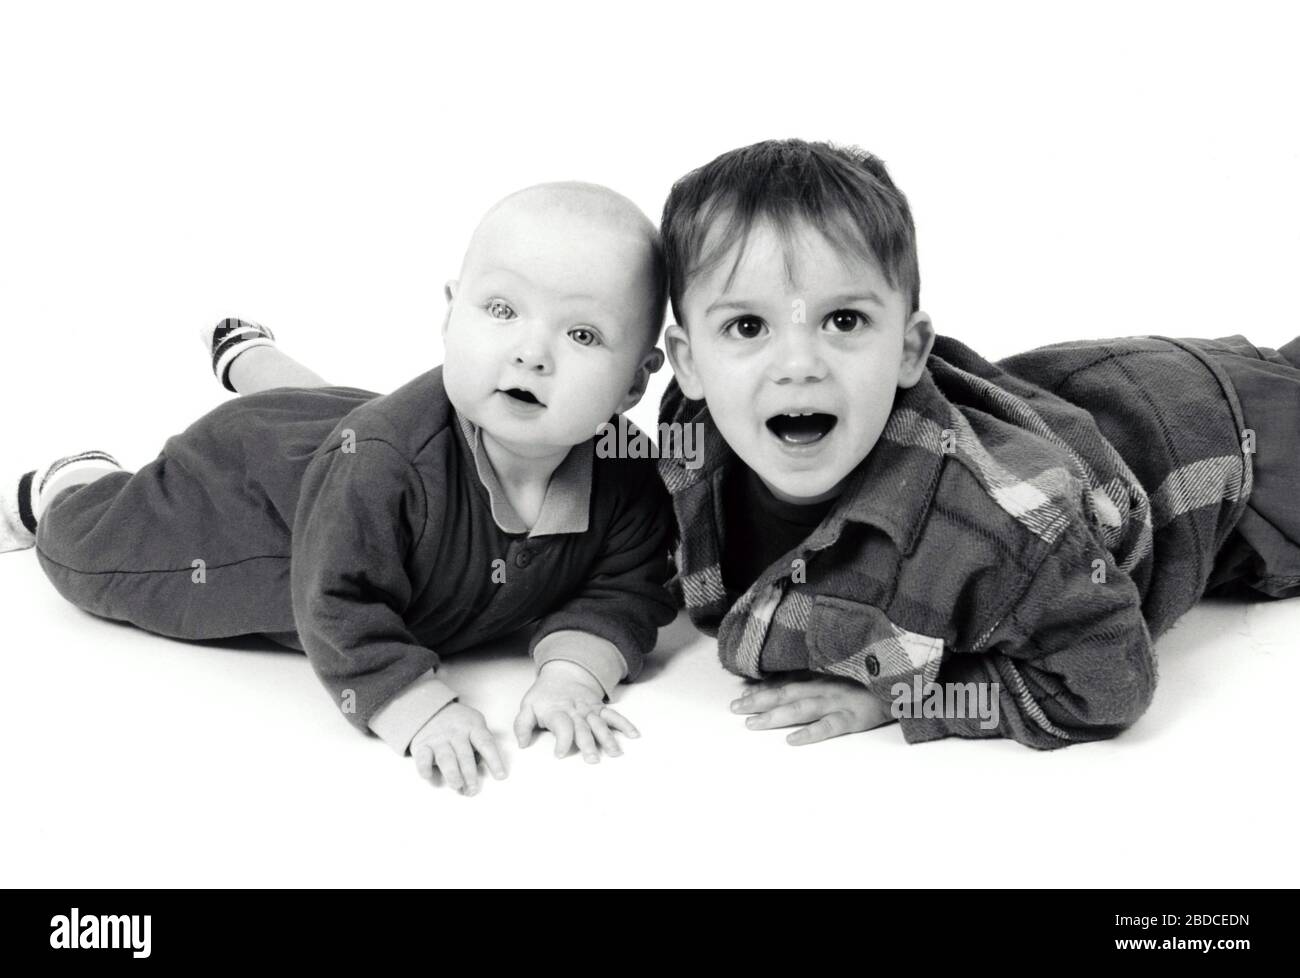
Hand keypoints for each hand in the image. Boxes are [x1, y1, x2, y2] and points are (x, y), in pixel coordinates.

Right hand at [409, 702, 505, 794]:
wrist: (432, 710)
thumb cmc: (460, 725)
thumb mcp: (475, 726)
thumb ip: (479, 747)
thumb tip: (480, 773)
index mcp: (473, 726)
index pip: (486, 744)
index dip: (494, 761)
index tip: (501, 776)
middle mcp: (456, 732)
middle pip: (465, 755)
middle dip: (470, 774)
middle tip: (473, 790)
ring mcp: (438, 738)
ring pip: (446, 758)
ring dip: (452, 773)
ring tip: (457, 785)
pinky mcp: (422, 745)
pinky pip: (423, 758)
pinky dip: (425, 768)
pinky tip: (429, 776)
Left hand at [514, 660, 638, 762]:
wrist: (563, 673)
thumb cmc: (544, 695)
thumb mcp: (527, 707)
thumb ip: (522, 725)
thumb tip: (522, 744)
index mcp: (557, 712)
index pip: (561, 726)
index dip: (561, 740)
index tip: (560, 755)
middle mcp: (575, 712)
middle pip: (583, 728)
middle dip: (588, 744)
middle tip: (592, 759)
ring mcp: (590, 710)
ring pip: (600, 724)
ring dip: (608, 738)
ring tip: (615, 753)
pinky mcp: (600, 709)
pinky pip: (614, 716)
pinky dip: (625, 724)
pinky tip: (634, 735)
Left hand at [730, 674, 894, 744]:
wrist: (909, 683)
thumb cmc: (875, 679)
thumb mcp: (846, 672)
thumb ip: (821, 675)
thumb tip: (788, 682)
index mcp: (824, 676)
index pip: (786, 682)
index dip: (761, 689)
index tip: (738, 696)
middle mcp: (827, 686)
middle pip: (786, 694)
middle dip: (758, 701)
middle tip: (733, 710)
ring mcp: (840, 701)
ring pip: (801, 708)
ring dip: (775, 716)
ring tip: (752, 724)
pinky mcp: (855, 717)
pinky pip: (830, 726)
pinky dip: (811, 733)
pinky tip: (792, 741)